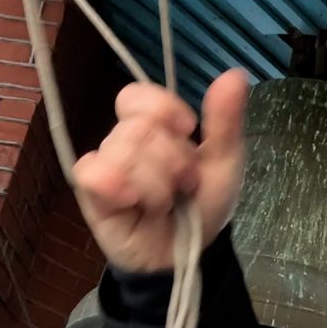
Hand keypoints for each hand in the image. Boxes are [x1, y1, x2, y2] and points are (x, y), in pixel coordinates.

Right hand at [72, 70, 249, 272]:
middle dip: (173, 160)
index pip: (137, 95)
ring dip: (158, 183)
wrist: (188, 253)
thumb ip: (225, 120)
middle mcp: (124, 141)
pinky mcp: (91, 193)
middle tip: (184, 185)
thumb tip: (235, 74)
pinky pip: (94, 173)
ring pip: (123, 151)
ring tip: (167, 202)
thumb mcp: (224, 162)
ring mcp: (105, 167)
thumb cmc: (202, 206)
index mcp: (153, 127)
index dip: (162, 108)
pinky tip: (135, 202)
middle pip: (138, 127)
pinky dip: (122, 186)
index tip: (187, 128)